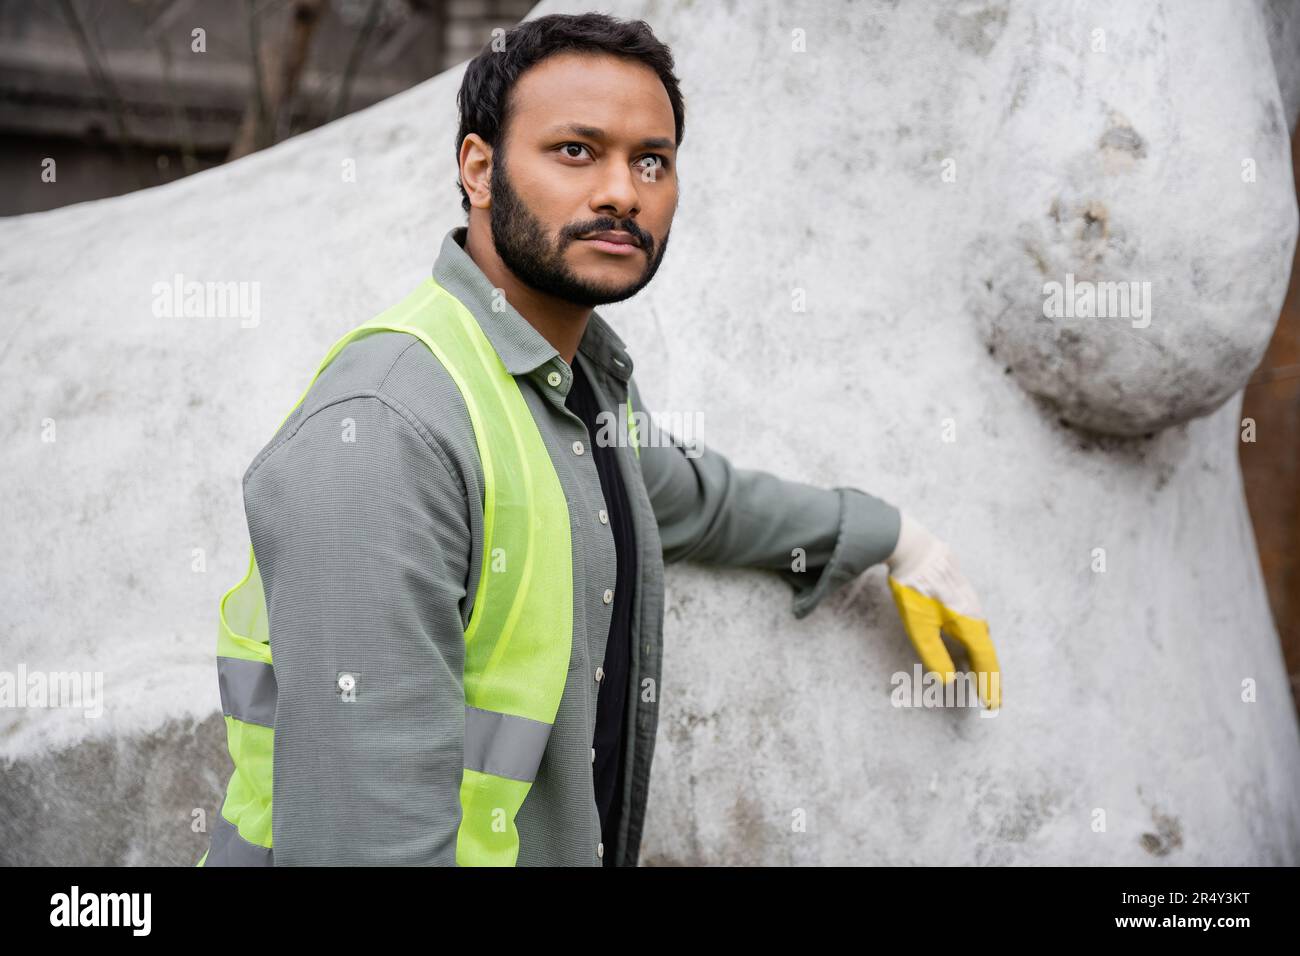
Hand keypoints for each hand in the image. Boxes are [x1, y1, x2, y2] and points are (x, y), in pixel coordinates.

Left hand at [885, 512, 1000, 709]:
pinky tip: (962, 638)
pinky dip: (971, 637)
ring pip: (979, 633)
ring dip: (979, 654)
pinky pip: (971, 620)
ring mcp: (968, 598)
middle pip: (985, 648)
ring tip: (976, 672)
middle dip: (988, 673)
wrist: (911, 546)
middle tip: (989, 693)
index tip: (994, 705)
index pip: (985, 661)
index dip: (990, 684)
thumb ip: (934, 656)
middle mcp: (975, 611)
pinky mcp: (958, 588)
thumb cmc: (914, 588)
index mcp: (970, 623)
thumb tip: (948, 681)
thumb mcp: (920, 628)